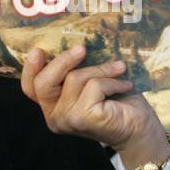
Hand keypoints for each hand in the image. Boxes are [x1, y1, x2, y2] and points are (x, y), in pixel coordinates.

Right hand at [20, 45, 169, 169]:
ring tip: (119, 69)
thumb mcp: (91, 82)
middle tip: (82, 48)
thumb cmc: (117, 102)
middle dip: (62, 60)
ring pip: (74, 78)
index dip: (30, 69)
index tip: (39, 51)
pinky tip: (125, 86)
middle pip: (43, 82)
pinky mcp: (82, 117)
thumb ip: (76, 70)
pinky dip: (112, 81)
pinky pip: (93, 85)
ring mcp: (66, 119)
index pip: (30, 88)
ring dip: (101, 69)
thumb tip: (75, 41)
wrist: (139, 128)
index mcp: (52, 106)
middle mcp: (54, 117)